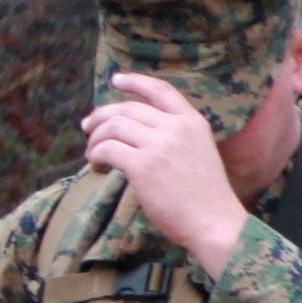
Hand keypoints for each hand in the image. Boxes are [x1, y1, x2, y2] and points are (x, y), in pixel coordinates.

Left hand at [82, 73, 249, 273]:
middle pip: (127, 109)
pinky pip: (107, 150)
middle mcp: (175, 127)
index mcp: (193, 122)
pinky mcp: (143, 166)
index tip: (115, 80)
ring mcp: (159, 145)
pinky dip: (96, 156)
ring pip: (113, 127)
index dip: (135, 81)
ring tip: (93, 155)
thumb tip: (135, 134)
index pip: (160, 90)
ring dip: (96, 139)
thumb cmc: (206, 198)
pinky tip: (98, 167)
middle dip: (101, 116)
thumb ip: (175, 138)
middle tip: (87, 127)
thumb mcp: (199, 153)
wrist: (214, 223)